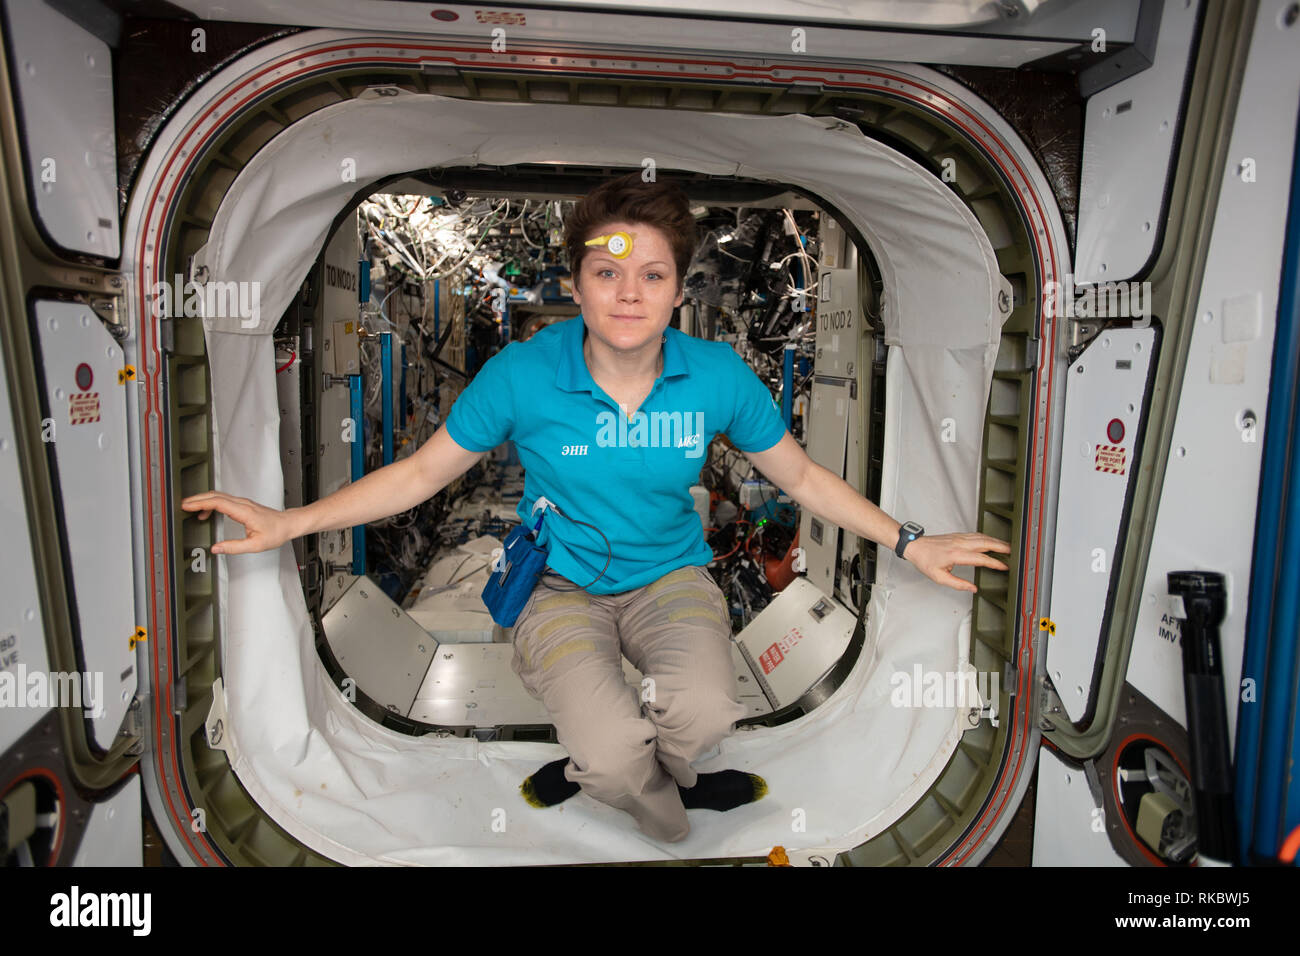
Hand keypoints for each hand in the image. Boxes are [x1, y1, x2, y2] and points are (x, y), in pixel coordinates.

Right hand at [180, 491, 295, 554]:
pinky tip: (206, 513)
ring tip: (190, 509)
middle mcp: (242, 504)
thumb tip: (216, 548)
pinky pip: (223, 500)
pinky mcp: (242, 505)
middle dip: (197, 499)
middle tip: (182, 505)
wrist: (287, 524)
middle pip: (215, 496)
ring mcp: (242, 503)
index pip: (218, 503)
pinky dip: (211, 503)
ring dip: (203, 500)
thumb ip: (234, 547)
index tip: (187, 506)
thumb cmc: (276, 533)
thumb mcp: (255, 545)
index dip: (200, 503)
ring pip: (219, 496)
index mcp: (244, 512)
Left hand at [902, 533, 1009, 592]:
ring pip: (982, 537)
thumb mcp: (939, 577)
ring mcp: (959, 538)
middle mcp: (960, 544)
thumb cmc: (925, 561)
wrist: (915, 546)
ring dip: (996, 541)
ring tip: (1007, 547)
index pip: (981, 559)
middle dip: (1002, 547)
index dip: (995, 563)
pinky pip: (976, 535)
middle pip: (986, 543)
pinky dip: (987, 537)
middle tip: (1014, 552)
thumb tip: (973, 588)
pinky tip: (992, 541)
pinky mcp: (958, 535)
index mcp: (957, 555)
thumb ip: (958, 584)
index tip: (1004, 566)